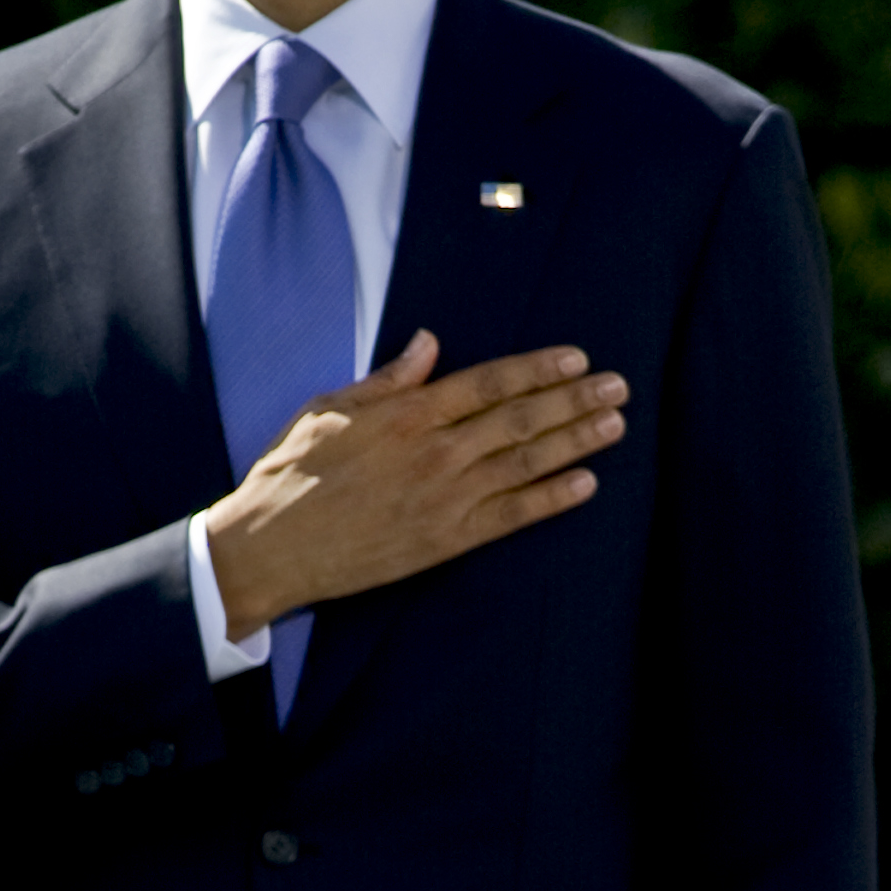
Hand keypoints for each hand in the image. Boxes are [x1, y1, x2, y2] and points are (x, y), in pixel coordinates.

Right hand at [199, 332, 624, 636]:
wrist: (270, 548)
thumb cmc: (291, 474)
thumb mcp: (329, 409)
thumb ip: (388, 379)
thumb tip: (429, 342)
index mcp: (407, 413)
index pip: (489, 383)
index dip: (538, 369)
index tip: (578, 358)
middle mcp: (435, 451)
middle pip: (521, 418)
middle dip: (575, 400)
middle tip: (620, 387)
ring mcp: (444, 497)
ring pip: (526, 462)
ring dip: (577, 441)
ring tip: (615, 425)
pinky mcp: (445, 540)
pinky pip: (512, 516)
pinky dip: (552, 499)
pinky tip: (586, 484)